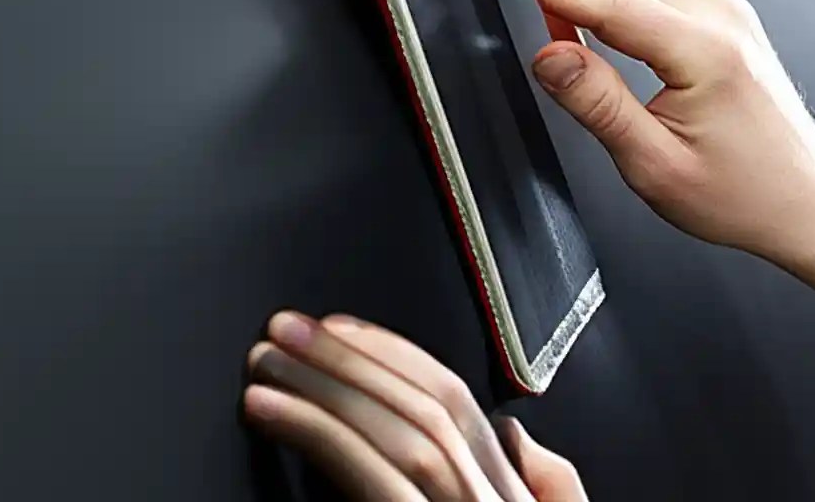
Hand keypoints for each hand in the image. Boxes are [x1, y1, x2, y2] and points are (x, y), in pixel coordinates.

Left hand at [242, 311, 587, 500]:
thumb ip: (550, 488)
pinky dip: (314, 433)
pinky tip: (270, 411)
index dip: (393, 355)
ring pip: (397, 430)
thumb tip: (516, 432)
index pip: (453, 401)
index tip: (336, 329)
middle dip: (348, 358)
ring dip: (324, 383)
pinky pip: (367, 475)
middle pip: (421, 406)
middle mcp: (490, 501)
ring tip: (265, 363)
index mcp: (507, 496)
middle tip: (282, 331)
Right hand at [478, 0, 814, 267]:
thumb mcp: (655, 168)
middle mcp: (718, 15)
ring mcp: (725, 7)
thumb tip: (548, 57)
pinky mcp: (724, 12)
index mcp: (702, 52)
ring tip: (583, 43)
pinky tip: (618, 32)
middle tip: (549, 49)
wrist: (805, 198)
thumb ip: (598, 105)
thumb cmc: (743, 194)